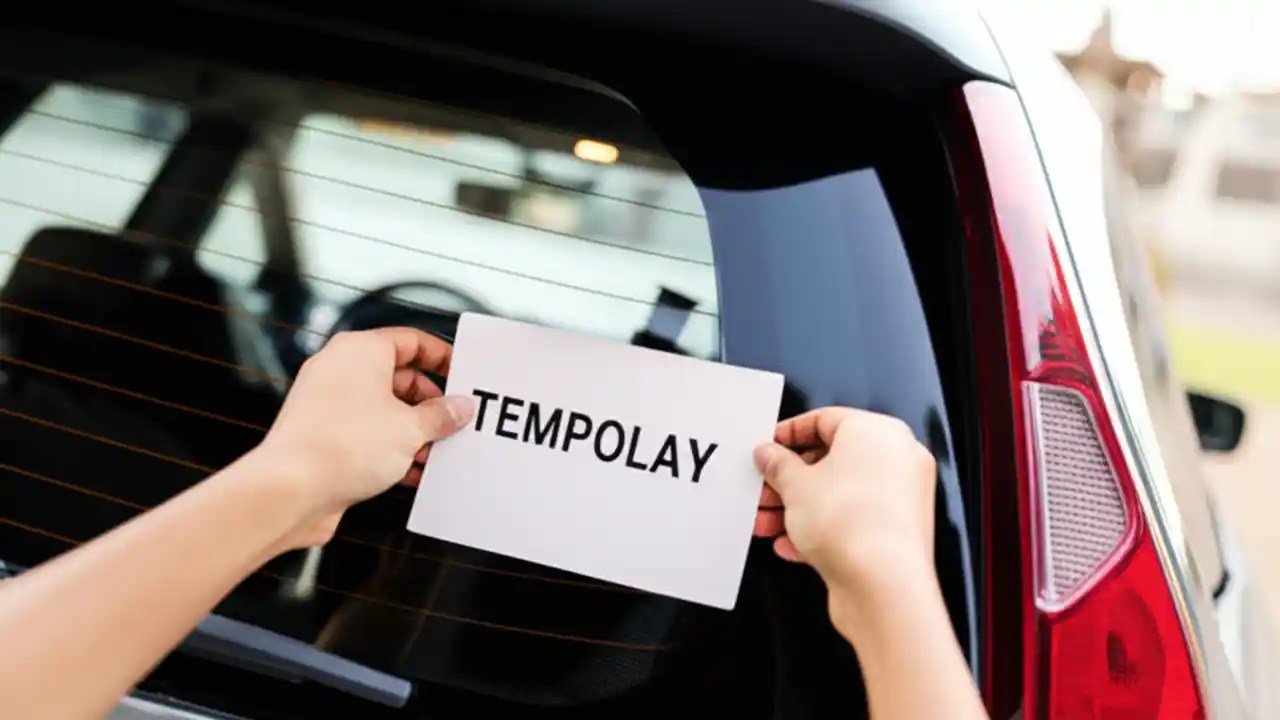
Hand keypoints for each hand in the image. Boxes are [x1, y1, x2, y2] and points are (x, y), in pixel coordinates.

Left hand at [250, 327, 475, 548]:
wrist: (289, 490)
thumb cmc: (338, 447)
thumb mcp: (410, 429)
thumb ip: (440, 416)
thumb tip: (458, 408)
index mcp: (359, 351)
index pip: (411, 340)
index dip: (441, 356)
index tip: (461, 374)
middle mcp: (339, 370)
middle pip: (399, 376)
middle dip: (429, 403)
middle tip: (452, 421)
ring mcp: (327, 402)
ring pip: (383, 408)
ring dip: (412, 430)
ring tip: (433, 452)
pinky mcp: (321, 434)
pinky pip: (365, 432)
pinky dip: (390, 447)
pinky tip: (410, 471)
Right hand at [751, 408, 936, 634]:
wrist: (882, 585)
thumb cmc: (853, 525)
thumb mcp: (795, 485)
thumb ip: (778, 464)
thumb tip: (770, 455)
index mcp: (878, 432)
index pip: (826, 420)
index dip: (789, 434)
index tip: (768, 449)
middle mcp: (897, 460)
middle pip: (832, 459)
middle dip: (790, 479)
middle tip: (765, 489)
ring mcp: (900, 497)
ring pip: (840, 493)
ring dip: (799, 508)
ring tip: (769, 523)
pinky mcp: (896, 532)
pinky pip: (852, 521)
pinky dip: (822, 529)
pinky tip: (792, 544)